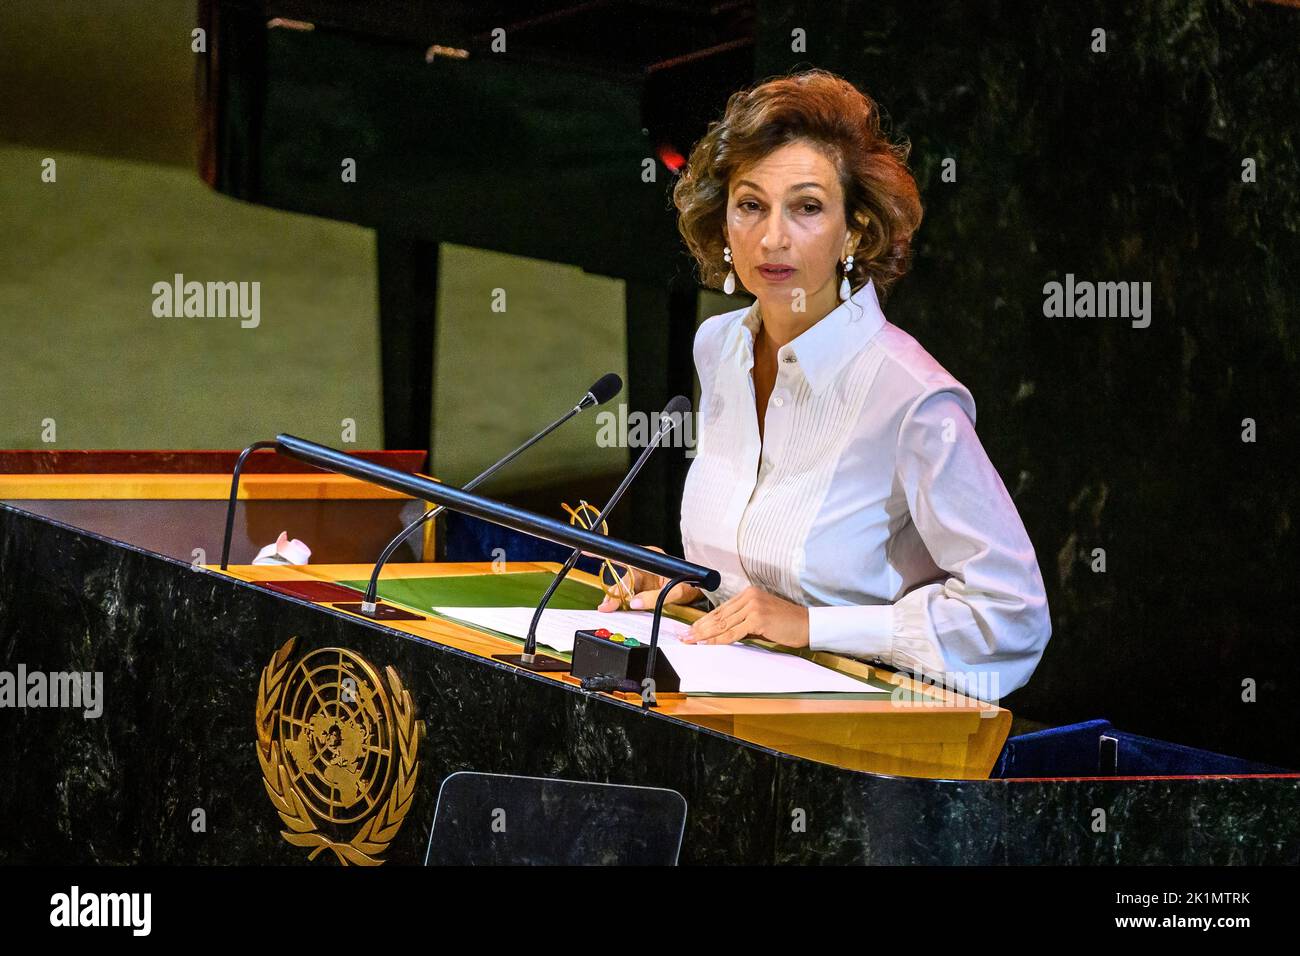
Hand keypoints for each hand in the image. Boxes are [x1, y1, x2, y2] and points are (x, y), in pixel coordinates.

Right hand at [593, 545, 702, 611]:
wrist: (701, 592)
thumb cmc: (692, 586)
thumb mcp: (677, 592)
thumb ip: (655, 597)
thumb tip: (635, 603)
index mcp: (652, 558)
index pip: (625, 556)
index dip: (606, 554)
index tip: (590, 552)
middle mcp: (645, 565)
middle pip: (622, 577)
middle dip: (613, 591)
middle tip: (606, 605)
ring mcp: (643, 576)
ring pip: (623, 587)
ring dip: (616, 599)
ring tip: (609, 607)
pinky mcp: (643, 587)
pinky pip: (629, 594)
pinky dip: (623, 602)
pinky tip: (619, 608)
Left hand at [681, 585, 808, 647]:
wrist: (807, 624)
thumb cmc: (786, 624)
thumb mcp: (760, 619)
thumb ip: (741, 622)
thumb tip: (721, 633)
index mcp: (748, 593)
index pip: (721, 609)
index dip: (704, 620)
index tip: (692, 629)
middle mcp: (749, 596)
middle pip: (718, 615)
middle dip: (699, 627)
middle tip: (685, 636)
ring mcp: (753, 606)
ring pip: (723, 623)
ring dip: (705, 634)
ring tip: (692, 641)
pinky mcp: (757, 618)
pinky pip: (733, 632)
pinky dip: (719, 639)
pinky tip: (708, 644)